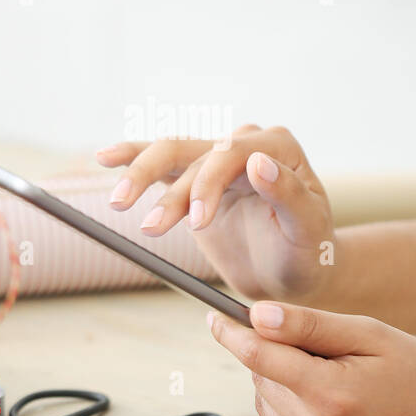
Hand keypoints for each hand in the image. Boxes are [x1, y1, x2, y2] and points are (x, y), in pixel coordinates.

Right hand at [96, 125, 333, 304]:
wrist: (293, 271)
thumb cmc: (309, 251)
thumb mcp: (308, 229)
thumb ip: (288, 194)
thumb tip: (258, 162)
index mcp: (278, 148)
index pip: (233, 152)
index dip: (209, 183)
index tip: (196, 222)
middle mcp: (246, 144)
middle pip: (195, 149)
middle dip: (165, 179)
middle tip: (148, 220)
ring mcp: (218, 158)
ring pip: (171, 154)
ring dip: (141, 175)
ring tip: (119, 203)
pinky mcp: (195, 178)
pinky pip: (161, 165)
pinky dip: (132, 160)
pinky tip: (105, 159)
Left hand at [209, 300, 415, 415]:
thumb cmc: (411, 374)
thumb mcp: (366, 334)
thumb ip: (308, 325)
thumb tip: (257, 317)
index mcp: (331, 396)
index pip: (259, 358)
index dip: (233, 333)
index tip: (214, 317)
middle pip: (262, 381)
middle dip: (278, 359)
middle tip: (322, 357)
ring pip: (266, 409)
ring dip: (284, 390)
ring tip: (333, 387)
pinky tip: (330, 415)